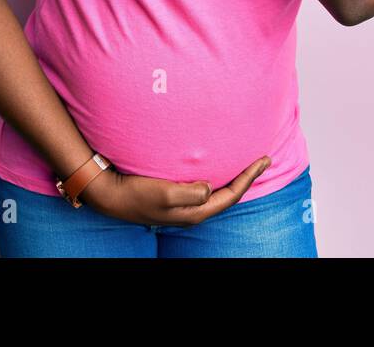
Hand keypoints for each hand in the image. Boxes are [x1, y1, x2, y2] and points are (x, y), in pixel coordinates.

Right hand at [75, 156, 271, 226]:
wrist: (109, 194)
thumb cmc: (135, 193)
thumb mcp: (164, 193)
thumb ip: (191, 192)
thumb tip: (210, 186)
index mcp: (194, 212)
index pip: (230, 196)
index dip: (249, 178)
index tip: (264, 160)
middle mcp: (192, 211)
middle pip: (228, 196)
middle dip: (246, 179)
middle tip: (262, 160)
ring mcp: (182, 205)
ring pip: (216, 192)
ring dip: (232, 178)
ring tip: (245, 163)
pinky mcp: (173, 195)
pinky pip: (202, 187)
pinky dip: (215, 176)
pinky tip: (214, 167)